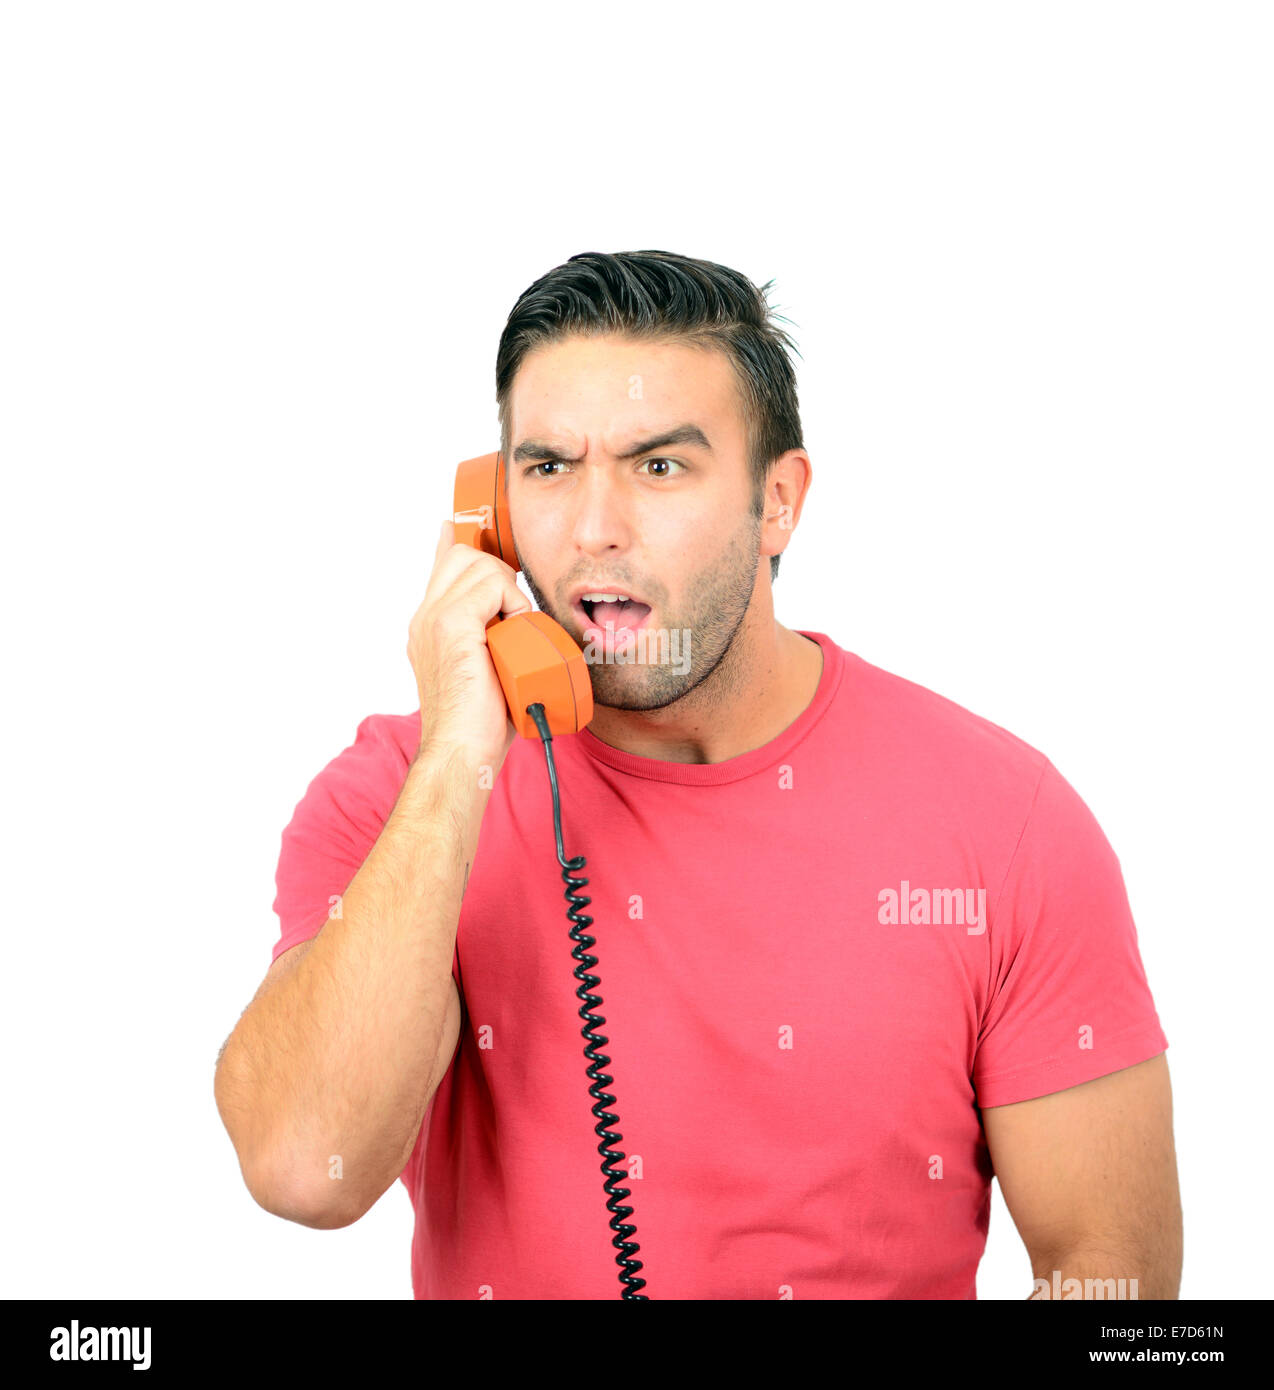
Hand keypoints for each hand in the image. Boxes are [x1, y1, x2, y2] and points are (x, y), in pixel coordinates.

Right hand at [407, 521, 531, 774]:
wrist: (463, 753)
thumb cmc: (480, 725)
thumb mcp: (487, 671)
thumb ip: (492, 641)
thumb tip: (514, 625)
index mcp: (427, 626)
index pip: (440, 566)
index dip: (453, 542)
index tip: (456, 526)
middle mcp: (424, 618)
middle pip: (462, 555)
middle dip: (498, 572)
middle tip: (515, 614)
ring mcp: (433, 620)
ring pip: (477, 564)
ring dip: (508, 591)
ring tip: (515, 630)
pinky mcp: (450, 627)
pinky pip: (490, 586)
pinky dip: (511, 603)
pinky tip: (515, 630)